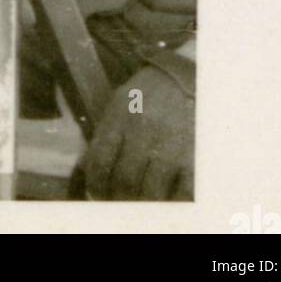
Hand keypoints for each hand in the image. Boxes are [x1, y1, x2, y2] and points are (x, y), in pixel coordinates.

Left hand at [84, 63, 193, 199]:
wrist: (188, 77)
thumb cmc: (149, 93)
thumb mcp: (121, 102)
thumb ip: (105, 134)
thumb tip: (86, 169)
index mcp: (121, 114)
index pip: (100, 160)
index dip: (96, 185)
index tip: (98, 194)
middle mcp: (144, 129)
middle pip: (125, 179)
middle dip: (119, 198)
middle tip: (120, 202)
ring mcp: (171, 143)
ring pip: (151, 191)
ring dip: (143, 204)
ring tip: (140, 204)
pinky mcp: (194, 155)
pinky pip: (181, 192)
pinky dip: (171, 203)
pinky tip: (165, 200)